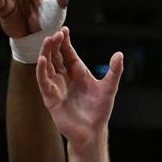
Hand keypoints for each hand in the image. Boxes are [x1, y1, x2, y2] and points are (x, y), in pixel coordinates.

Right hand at [35, 27, 122, 146]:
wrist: (92, 131)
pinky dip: (42, 70)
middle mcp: (65, 78)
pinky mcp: (50, 97)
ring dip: (46, 53)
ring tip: (47, 40)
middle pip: (56, 57)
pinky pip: (44, 81)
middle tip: (55, 33)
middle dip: (55, 44)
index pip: (68, 54)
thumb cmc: (99, 110)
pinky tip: (42, 60)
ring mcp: (57, 86)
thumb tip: (119, 54)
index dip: (65, 42)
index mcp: (78, 73)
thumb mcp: (109, 88)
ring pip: (47, 65)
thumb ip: (114, 71)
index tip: (64, 30)